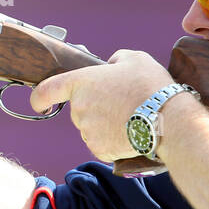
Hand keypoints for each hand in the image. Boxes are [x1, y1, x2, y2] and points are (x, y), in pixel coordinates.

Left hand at [30, 49, 176, 160]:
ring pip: (91, 127)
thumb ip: (114, 61)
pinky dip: (112, 139)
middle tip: (120, 101)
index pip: (46, 91)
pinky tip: (129, 131)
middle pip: (79, 109)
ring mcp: (87, 131)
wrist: (168, 120)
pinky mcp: (99, 149)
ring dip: (104, 123)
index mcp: (81, 83)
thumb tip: (109, 67)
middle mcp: (79, 109)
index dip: (39, 97)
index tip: (40, 103)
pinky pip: (100, 143)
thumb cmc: (151, 85)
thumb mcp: (134, 59)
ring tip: (130, 116)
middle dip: (95, 106)